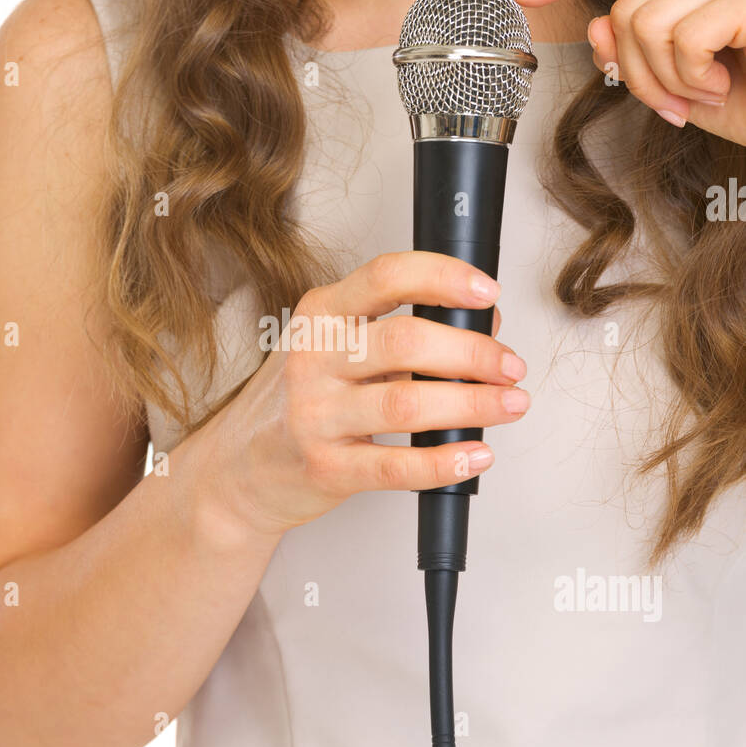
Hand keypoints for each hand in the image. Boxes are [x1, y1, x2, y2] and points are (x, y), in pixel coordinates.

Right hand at [197, 252, 531, 538]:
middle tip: (510, 365)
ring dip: (473, 405)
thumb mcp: (335, 350)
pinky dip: (446, 461)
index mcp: (320, 315)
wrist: (237, 470)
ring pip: (408, 404)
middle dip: (473, 353)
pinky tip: (476, 454)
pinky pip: (397, 466)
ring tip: (509, 404)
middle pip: (406, 341)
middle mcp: (313, 358)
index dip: (443, 277)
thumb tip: (483, 323)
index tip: (487, 291)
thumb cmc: (298, 402)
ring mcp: (315, 414)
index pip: (386, 276)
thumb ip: (399, 332)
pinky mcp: (326, 468)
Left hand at [510, 0, 745, 143]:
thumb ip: (638, 58)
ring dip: (666, 81)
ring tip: (706, 93)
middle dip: (636, 74)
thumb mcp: (684, 87)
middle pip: (624, 11)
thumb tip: (593, 27)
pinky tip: (723, 85)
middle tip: (674, 104)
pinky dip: (693, 79)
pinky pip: (682, 39)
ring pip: (645, 25)